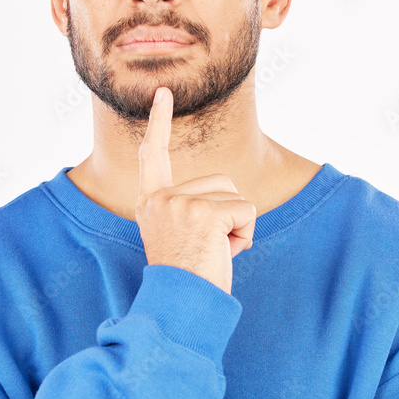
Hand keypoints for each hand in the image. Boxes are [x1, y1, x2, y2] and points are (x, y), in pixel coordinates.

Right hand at [135, 86, 255, 294]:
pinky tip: (224, 253)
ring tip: (214, 252)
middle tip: (208, 249)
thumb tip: (234, 205)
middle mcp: (160, 198)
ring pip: (236, 195)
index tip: (163, 93)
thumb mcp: (182, 237)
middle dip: (228, 214)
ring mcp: (179, 202)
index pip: (154, 155)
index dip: (160, 122)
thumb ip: (193, 212)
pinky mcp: (202, 211)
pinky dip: (245, 235)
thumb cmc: (188, 280)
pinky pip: (247, 211)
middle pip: (220, 181)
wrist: (181, 305)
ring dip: (237, 226)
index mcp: (151, 203)